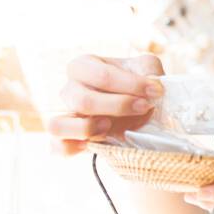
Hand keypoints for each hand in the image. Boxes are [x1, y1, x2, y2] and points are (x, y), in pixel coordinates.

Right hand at [47, 53, 165, 155]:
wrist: (138, 109)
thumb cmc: (137, 85)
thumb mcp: (147, 69)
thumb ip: (150, 70)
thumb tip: (151, 83)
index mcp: (84, 66)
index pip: (102, 75)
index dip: (132, 84)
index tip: (156, 91)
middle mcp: (70, 89)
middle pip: (84, 101)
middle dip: (118, 106)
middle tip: (144, 107)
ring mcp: (66, 115)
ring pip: (58, 125)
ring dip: (88, 128)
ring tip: (109, 127)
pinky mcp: (67, 139)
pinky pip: (57, 147)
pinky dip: (72, 148)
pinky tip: (95, 143)